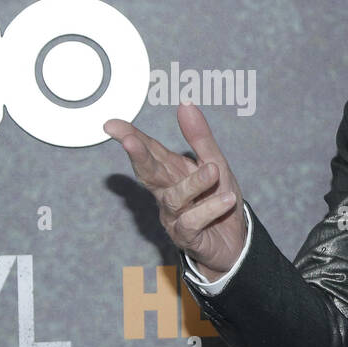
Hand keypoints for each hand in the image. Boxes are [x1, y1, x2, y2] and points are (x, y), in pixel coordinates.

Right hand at [104, 102, 246, 278]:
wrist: (235, 242)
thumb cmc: (220, 200)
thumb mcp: (216, 164)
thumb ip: (200, 138)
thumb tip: (186, 103)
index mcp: (172, 172)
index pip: (150, 152)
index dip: (132, 137)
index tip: (112, 125)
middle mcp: (168, 193)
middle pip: (149, 173)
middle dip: (139, 156)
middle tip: (129, 141)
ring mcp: (174, 216)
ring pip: (175, 197)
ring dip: (194, 183)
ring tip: (214, 171)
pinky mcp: (187, 237)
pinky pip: (193, 222)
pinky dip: (210, 209)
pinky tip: (227, 200)